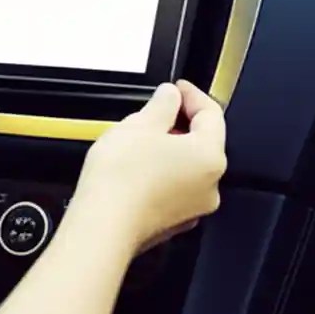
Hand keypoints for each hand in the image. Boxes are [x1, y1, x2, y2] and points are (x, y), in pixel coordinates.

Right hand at [73, 81, 226, 254]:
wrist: (103, 225)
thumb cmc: (121, 180)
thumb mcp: (140, 124)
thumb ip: (162, 104)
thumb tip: (169, 96)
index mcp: (209, 156)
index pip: (211, 114)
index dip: (192, 95)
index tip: (176, 88)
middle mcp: (210, 184)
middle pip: (202, 142)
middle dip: (179, 123)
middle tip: (155, 112)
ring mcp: (193, 206)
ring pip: (187, 167)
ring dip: (169, 150)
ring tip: (139, 141)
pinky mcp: (173, 221)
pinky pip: (174, 188)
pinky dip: (161, 174)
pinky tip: (137, 168)